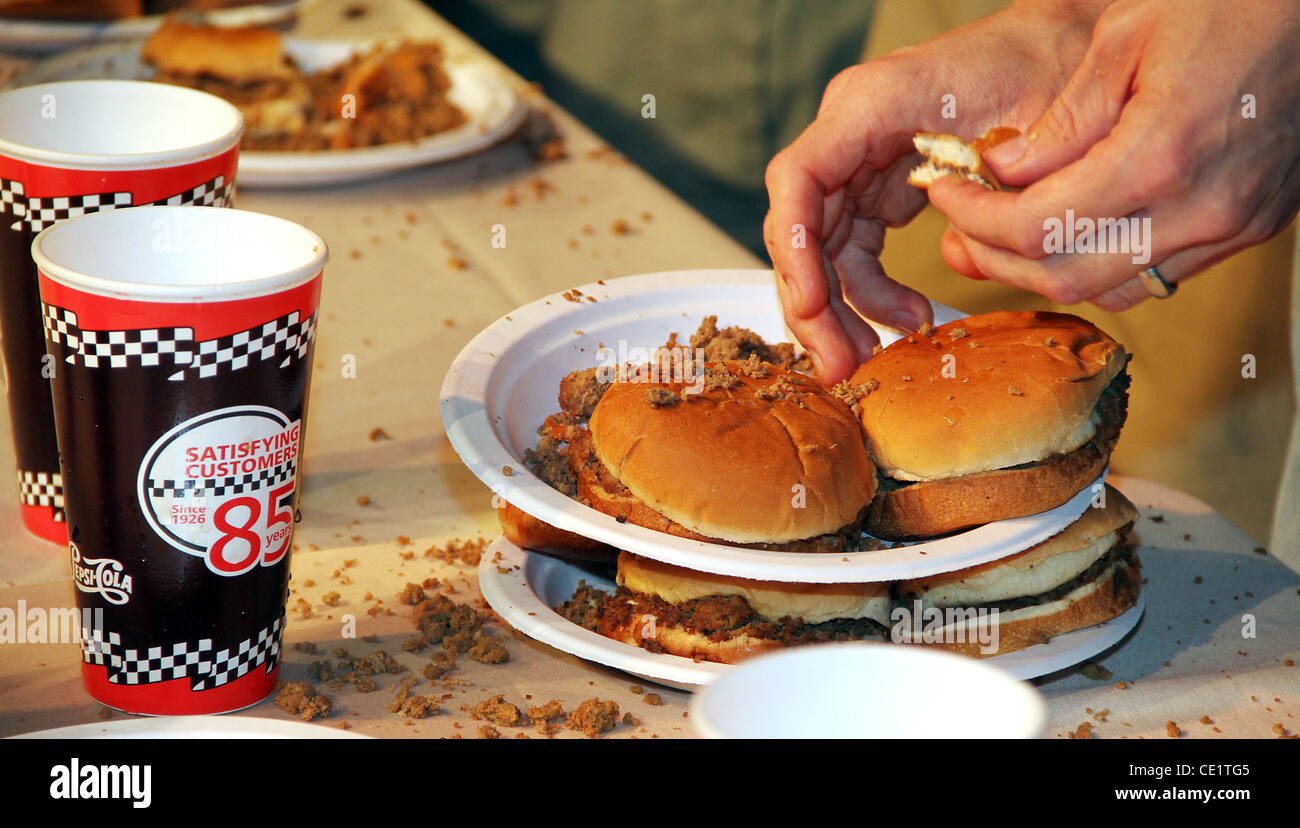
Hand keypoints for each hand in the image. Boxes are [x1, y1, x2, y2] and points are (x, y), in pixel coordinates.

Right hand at [764, 0, 1109, 382]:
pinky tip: (909, 320)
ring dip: (839, 311)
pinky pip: (856, 253)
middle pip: (801, 228)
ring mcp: (862, 165)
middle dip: (812, 305)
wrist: (1069, 44)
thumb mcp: (1033, 111)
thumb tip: (963, 249)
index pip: (799, 178)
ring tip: (869, 358)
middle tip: (838, 367)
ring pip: (823, 251)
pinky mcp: (881, 190)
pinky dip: (872, 295)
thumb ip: (993, 173)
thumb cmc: (1048, 60)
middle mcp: (851, 135)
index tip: (811, 305)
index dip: (794, 248)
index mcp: (870, 104)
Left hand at [928, 0, 1299, 310]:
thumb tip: (1003, 169)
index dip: (976, 218)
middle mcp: (1200, 207)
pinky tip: (1070, 235)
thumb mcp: (1127, 38)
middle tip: (963, 223)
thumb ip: (1062, 119)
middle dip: (996, 255)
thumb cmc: (1232, 7)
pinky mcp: (1246, 231)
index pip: (1036, 226)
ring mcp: (1229, 227)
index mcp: (1161, 153)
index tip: (948, 192)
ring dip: (1043, 271)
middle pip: (1062, 276)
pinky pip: (1153, 278)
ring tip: (1004, 234)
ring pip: (1107, 290)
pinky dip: (1098, 268)